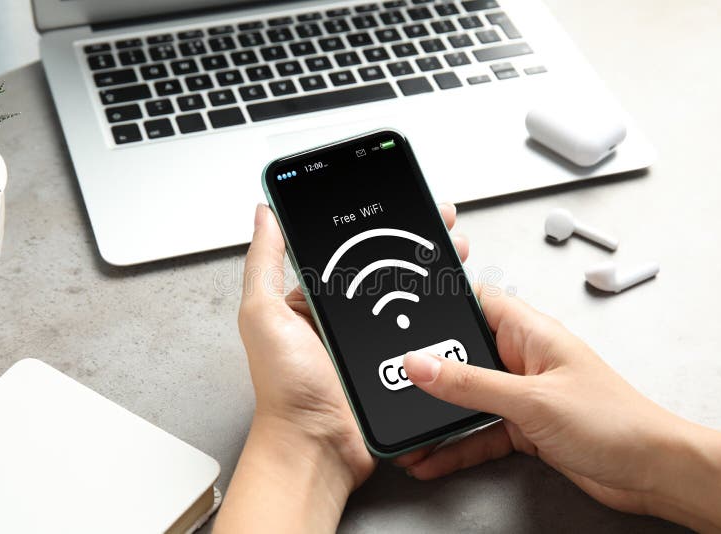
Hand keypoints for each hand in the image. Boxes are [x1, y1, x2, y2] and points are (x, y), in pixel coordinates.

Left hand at [216, 202, 469, 532]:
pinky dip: (441, 312)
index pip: (347, 250)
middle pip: (386, 269)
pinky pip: (423, 330)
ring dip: (434, 271)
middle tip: (441, 221)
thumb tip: (264, 213)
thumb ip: (264, 262)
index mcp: (313, 301)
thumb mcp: (262, 315)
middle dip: (416, 241)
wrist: (318, 446)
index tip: (396, 203)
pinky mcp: (398, 363)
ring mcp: (374, 341)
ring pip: (410, 296)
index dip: (373, 224)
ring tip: (456, 248)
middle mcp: (344, 318)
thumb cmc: (284, 388)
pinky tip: (457, 295)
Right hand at [396, 289, 684, 514]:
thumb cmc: (615, 422)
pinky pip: (480, 432)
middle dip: (430, 371)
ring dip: (440, 417)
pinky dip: (457, 447)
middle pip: (464, 354)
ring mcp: (523, 394)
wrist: (653, 472)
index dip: (443, 302)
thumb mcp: (531, 400)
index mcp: (531, 332)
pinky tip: (433, 458)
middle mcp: (524, 359)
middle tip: (395, 382)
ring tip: (408, 433)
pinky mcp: (525, 427)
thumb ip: (471, 383)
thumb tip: (421, 364)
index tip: (405, 310)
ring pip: (469, 399)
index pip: (477, 301)